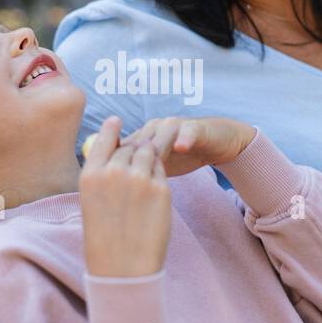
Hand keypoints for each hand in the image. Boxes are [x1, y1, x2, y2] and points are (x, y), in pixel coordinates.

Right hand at [79, 116, 171, 277]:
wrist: (123, 268)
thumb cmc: (104, 241)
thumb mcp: (93, 203)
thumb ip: (103, 177)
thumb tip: (119, 158)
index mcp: (91, 175)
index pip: (104, 140)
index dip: (111, 129)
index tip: (116, 120)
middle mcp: (114, 171)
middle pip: (131, 146)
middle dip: (136, 147)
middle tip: (142, 149)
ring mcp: (140, 178)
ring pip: (150, 152)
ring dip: (152, 154)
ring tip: (155, 156)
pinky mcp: (161, 189)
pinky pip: (162, 171)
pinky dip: (160, 173)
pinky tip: (157, 182)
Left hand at [119, 116, 256, 177]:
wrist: (213, 144)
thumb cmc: (179, 157)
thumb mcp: (155, 169)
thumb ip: (135, 176)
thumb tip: (110, 195)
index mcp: (140, 138)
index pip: (120, 149)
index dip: (114, 164)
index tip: (108, 185)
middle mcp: (153, 129)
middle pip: (137, 142)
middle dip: (130, 159)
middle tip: (124, 180)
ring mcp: (173, 126)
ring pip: (160, 136)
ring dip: (155, 148)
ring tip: (150, 163)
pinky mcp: (195, 127)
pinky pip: (188, 131)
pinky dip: (184, 138)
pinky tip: (180, 147)